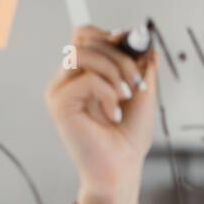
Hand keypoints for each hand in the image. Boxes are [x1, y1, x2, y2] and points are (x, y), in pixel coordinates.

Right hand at [44, 24, 158, 203]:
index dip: (109, 34)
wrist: (122, 168)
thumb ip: (141, 64)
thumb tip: (144, 39)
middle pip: (85, 39)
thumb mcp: (143, 92)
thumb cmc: (129, 137)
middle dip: (120, 56)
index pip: (85, 35)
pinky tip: (113, 114)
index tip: (134, 43)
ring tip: (126, 95)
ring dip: (114, 70)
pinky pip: (86, 79)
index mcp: (84, 73)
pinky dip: (108, 94)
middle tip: (137, 83)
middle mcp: (68, 79)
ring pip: (82, 53)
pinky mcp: (59, 104)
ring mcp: (60, 90)